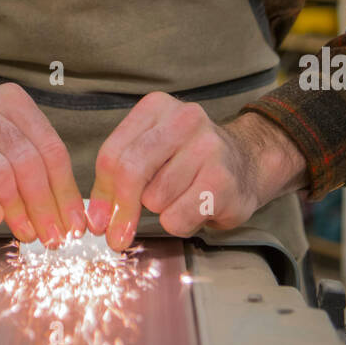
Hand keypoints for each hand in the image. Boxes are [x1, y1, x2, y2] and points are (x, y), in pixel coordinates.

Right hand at [0, 80, 86, 246]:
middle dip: (45, 204)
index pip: (50, 147)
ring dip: (20, 210)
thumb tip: (71, 216)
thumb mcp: (13, 146)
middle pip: (27, 160)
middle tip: (54, 235)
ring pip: (0, 174)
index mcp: (11, 100)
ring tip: (29, 232)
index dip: (66, 190)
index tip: (74, 223)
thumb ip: (41, 169)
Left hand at [86, 92, 307, 250]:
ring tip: (181, 198)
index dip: (101, 194)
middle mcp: (183, 119)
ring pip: (155, 199)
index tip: (97, 222)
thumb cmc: (189, 160)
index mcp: (157, 107)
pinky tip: (196, 207)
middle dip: (120, 210)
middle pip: (130, 171)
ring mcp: (208, 147)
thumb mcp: (151, 154)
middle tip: (116, 237)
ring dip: (161, 211)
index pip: (112, 153)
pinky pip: (178, 218)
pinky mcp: (223, 180)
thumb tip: (96, 220)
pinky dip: (180, 223)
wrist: (249, 162)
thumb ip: (118, 179)